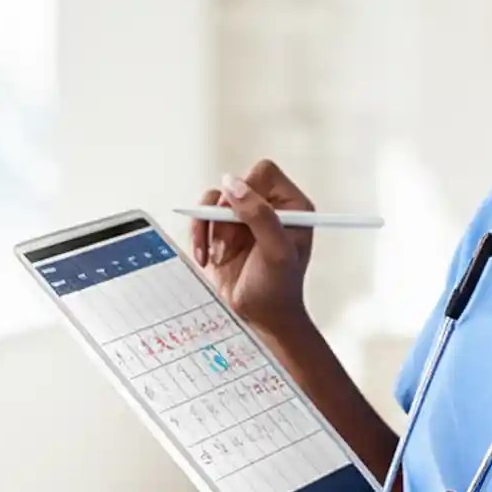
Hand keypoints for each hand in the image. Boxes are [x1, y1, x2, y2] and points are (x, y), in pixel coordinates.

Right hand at [191, 160, 314, 337]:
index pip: (264, 173)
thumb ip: (260, 216)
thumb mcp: (276, 252)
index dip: (249, 190)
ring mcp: (243, 218)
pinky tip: (207, 259)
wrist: (260, 318)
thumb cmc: (278, 289)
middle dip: (227, 217)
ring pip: (214, 200)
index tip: (242, 218)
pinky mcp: (222, 230)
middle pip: (234, 185)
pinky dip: (199, 235)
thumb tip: (233, 185)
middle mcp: (268, 207)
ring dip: (211, 228)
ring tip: (220, 256)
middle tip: (231, 247)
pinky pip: (201, 216)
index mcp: (292, 206)